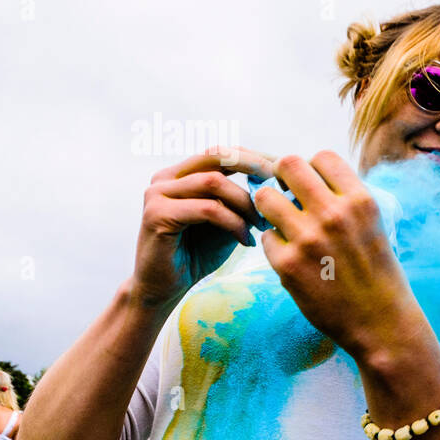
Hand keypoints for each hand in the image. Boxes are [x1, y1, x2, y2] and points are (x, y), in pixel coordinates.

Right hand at [130, 147, 275, 310]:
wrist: (164, 287)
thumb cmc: (198, 254)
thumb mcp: (226, 221)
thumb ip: (241, 201)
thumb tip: (277, 187)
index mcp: (181, 174)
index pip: (221, 153)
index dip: (254, 158)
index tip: (282, 175)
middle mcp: (165, 177)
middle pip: (216, 156)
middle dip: (253, 168)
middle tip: (279, 188)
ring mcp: (158, 193)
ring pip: (214, 183)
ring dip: (245, 204)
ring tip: (261, 225)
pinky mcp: (157, 214)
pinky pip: (208, 209)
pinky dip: (233, 223)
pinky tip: (245, 240)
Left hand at [253, 151, 418, 360]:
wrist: (381, 322)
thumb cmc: (379, 274)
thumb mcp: (375, 226)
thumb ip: (346, 200)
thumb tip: (313, 178)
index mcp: (360, 201)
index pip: (322, 157)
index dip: (312, 168)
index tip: (311, 185)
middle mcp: (334, 214)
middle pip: (288, 165)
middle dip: (283, 177)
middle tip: (288, 196)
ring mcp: (308, 239)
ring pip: (265, 197)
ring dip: (271, 207)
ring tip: (283, 224)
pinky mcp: (287, 265)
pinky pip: (265, 236)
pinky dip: (274, 244)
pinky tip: (291, 257)